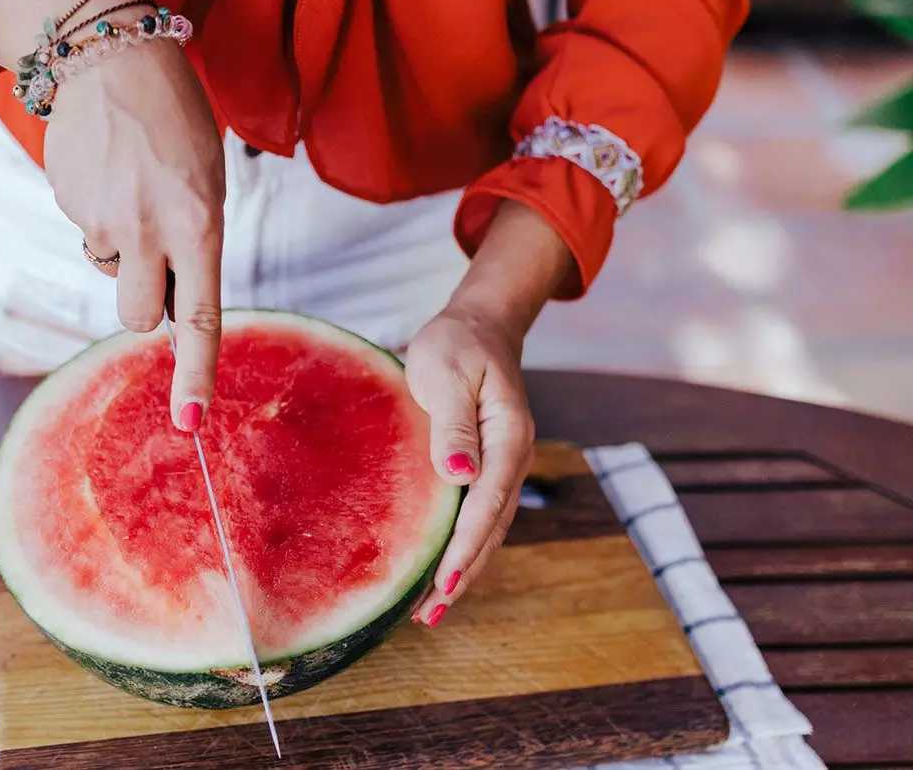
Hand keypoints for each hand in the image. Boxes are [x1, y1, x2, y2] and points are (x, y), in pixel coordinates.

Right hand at [43, 29, 226, 430]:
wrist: (113, 57)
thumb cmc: (176, 122)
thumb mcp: (207, 183)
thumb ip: (194, 245)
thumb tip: (168, 301)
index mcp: (197, 225)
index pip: (199, 318)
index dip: (196, 374)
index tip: (191, 422)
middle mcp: (147, 232)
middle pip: (137, 317)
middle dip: (144, 303)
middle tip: (155, 259)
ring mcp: (101, 221)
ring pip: (110, 272)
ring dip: (122, 251)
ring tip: (132, 190)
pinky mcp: (67, 206)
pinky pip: (87, 234)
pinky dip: (98, 215)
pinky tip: (107, 172)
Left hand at [401, 199, 575, 626]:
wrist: (478, 326)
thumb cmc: (457, 345)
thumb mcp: (449, 374)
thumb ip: (454, 425)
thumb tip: (459, 475)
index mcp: (508, 438)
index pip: (486, 504)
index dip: (465, 546)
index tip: (443, 581)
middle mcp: (512, 459)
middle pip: (490, 529)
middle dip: (462, 574)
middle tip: (429, 615)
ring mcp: (503, 466)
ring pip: (486, 529)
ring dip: (462, 569)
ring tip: (429, 610)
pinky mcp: (487, 468)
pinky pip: (477, 516)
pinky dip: (460, 547)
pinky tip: (438, 570)